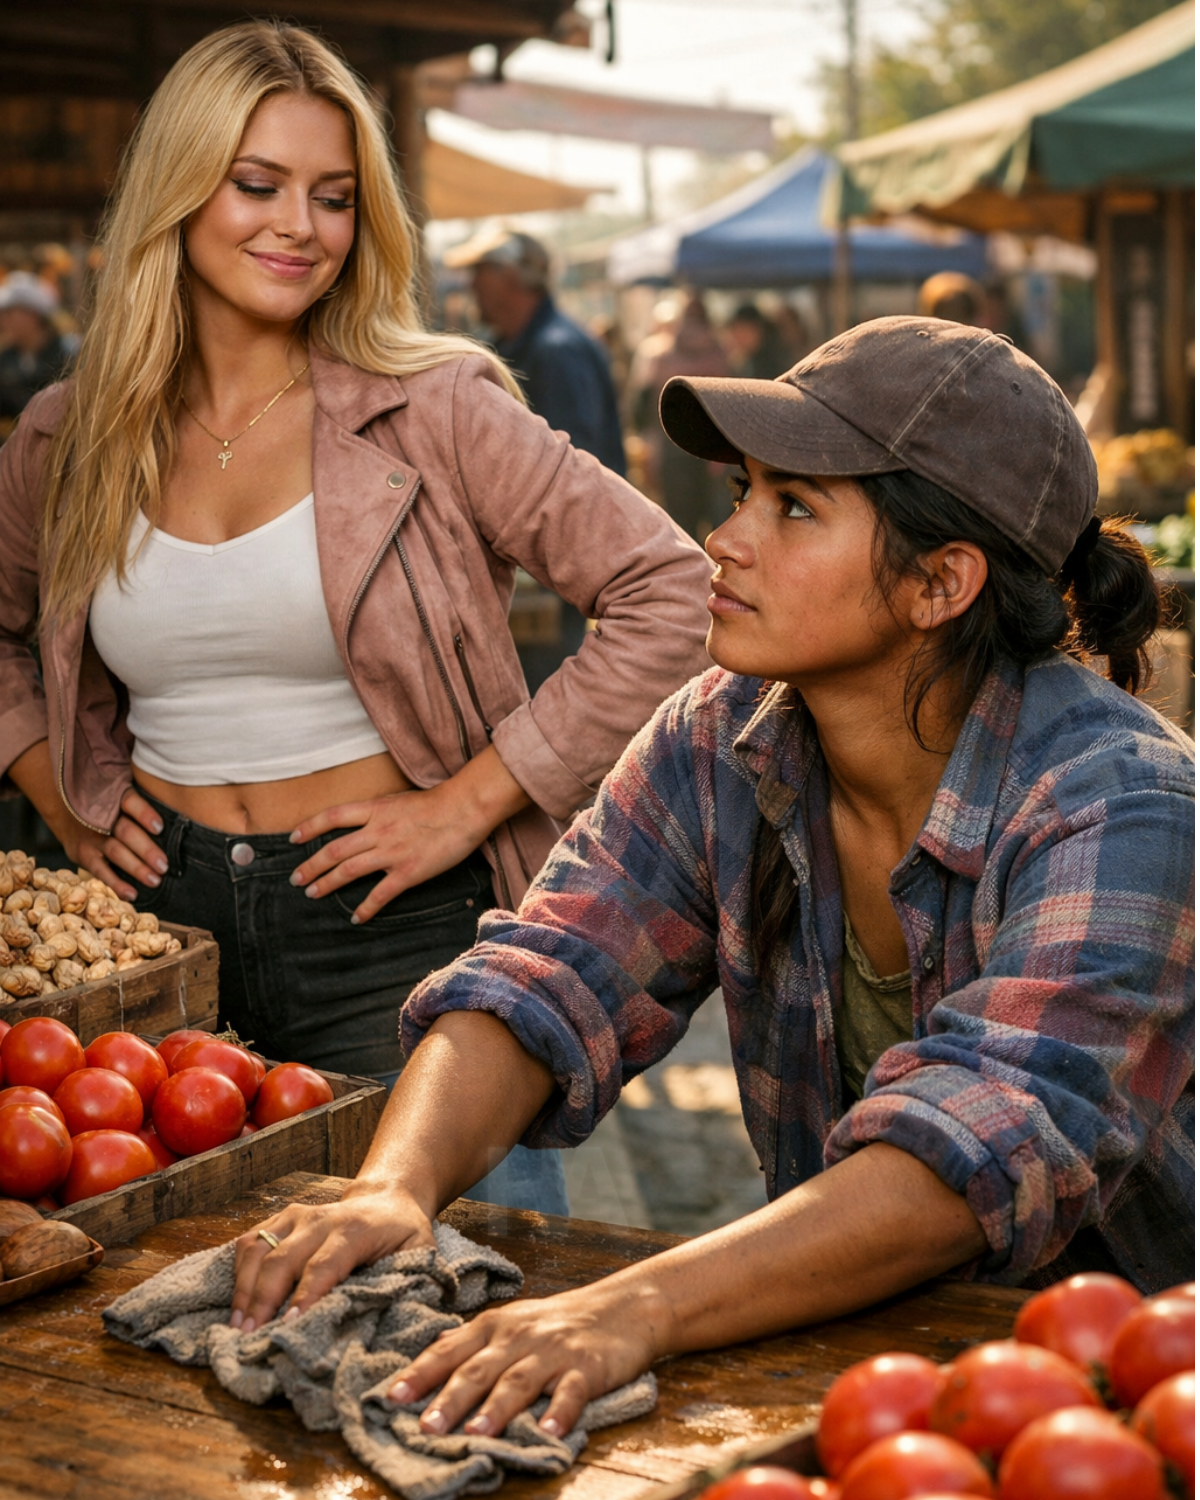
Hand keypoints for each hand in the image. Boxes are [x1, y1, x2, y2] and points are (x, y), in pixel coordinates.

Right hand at [69, 786, 166, 901]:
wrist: (62, 805)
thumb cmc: (105, 800)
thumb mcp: (117, 790)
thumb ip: (139, 798)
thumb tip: (175, 806)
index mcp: (113, 796)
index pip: (129, 803)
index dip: (144, 814)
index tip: (159, 827)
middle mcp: (100, 817)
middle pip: (125, 832)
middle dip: (145, 849)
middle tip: (164, 865)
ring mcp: (90, 837)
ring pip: (115, 852)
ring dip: (136, 868)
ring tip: (155, 880)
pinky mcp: (82, 854)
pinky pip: (100, 871)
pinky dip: (116, 883)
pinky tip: (133, 894)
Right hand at [230, 1184, 436, 1333]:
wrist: (388, 1198)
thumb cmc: (403, 1234)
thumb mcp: (418, 1254)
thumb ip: (405, 1282)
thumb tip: (390, 1322)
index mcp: (355, 1230)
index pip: (324, 1265)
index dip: (306, 1296)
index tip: (291, 1326)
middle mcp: (321, 1218)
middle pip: (283, 1259)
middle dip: (264, 1299)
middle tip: (250, 1337)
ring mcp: (297, 1216)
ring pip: (258, 1247)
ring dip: (244, 1288)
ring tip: (236, 1327)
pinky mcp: (281, 1218)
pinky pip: (250, 1241)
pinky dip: (238, 1271)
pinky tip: (237, 1302)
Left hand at [288, 745, 530, 923]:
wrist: (464, 810)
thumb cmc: (437, 803)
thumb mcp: (399, 800)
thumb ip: (379, 812)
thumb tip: (364, 821)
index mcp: (375, 809)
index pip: (332, 817)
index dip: (309, 827)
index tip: (293, 838)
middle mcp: (377, 830)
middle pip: (334, 849)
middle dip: (311, 865)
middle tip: (296, 879)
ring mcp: (391, 852)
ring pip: (349, 870)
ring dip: (327, 884)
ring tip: (313, 894)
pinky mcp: (407, 872)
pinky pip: (380, 894)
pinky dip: (366, 908)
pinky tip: (356, 917)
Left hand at [385, 1280, 659, 1439]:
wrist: (622, 1307)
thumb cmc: (558, 1322)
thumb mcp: (512, 1323)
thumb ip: (473, 1343)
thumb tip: (428, 1359)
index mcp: (495, 1326)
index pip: (450, 1349)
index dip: (421, 1372)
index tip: (391, 1396)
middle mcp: (519, 1336)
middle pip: (479, 1369)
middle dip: (450, 1398)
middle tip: (425, 1427)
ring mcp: (554, 1352)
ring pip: (519, 1380)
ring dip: (496, 1408)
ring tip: (476, 1434)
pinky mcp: (588, 1367)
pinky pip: (571, 1392)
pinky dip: (560, 1412)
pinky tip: (548, 1432)